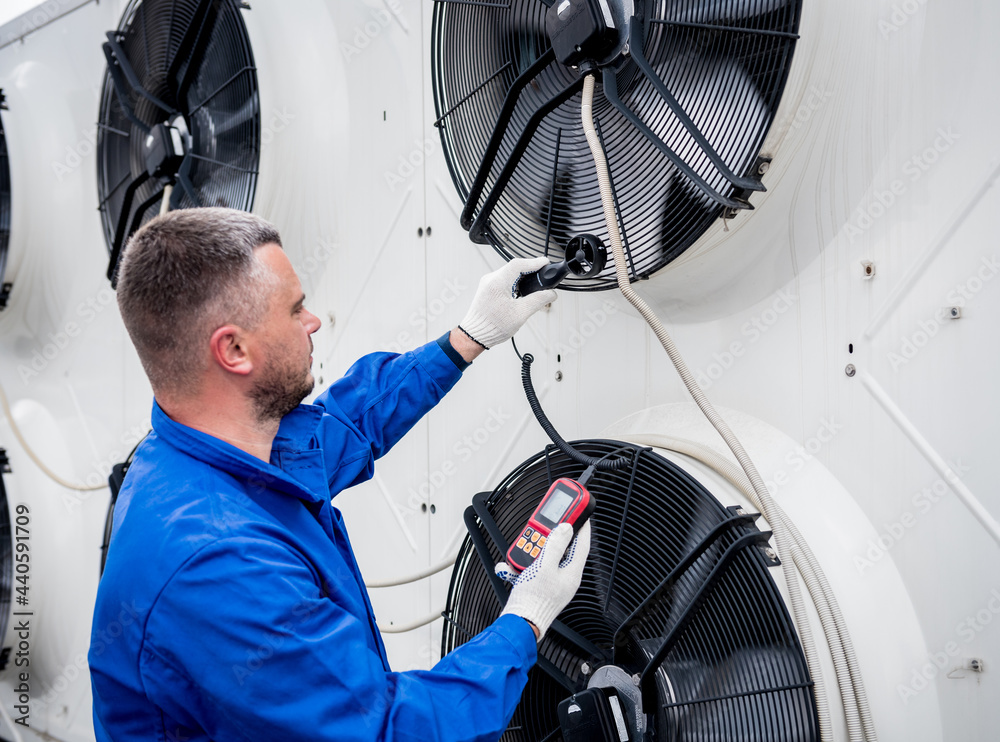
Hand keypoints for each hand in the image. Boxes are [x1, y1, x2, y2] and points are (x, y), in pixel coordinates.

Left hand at [459, 257, 557, 348]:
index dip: (535, 262)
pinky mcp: (488, 288)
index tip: (545, 263)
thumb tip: (551, 294)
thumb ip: (538, 300)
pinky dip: (515, 282)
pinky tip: (522, 291)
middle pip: (514, 267)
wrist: (476, 335)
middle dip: (530, 270)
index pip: (519, 264)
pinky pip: (504, 279)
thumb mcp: (521, 313)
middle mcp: (490, 279)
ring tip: (534, 285)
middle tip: (543, 276)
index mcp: (497, 282)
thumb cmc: (492, 326)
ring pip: (509, 273)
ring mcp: (488, 283)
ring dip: (523, 277)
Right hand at [496, 522, 589, 640]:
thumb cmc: (533, 601)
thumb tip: (565, 529)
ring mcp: (553, 581)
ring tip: (524, 549)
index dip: (581, 526)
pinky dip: (525, 562)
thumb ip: (555, 545)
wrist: (519, 624)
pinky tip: (514, 564)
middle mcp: (565, 577)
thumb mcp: (544, 567)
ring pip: (546, 556)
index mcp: (572, 572)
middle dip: (550, 537)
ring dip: (534, 550)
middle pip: (562, 547)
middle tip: (543, 527)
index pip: (582, 543)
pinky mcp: (542, 585)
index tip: (578, 512)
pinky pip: (535, 567)